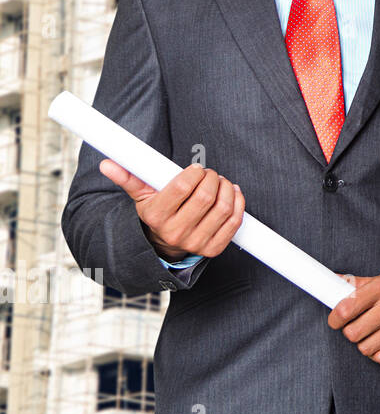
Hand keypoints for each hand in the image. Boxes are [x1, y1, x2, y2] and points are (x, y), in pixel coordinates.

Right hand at [100, 159, 243, 262]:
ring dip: (227, 189)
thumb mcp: (142, 195)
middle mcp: (175, 232)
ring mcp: (195, 243)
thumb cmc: (157, 212)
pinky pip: (234, 222)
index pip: (181, 187)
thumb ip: (128, 177)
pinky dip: (238, 204)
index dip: (194, 173)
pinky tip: (233, 193)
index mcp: (156, 216)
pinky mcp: (213, 249)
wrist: (165, 244)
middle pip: (205, 197)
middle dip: (212, 179)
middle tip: (210, 174)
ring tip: (221, 182)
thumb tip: (106, 164)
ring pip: (223, 208)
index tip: (197, 169)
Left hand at [327, 268, 379, 363]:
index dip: (335, 318)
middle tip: (355, 326)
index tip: (336, 319)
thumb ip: (359, 283)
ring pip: (365, 348)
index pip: (346, 309)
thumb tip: (333, 282)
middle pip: (353, 333)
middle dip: (350, 331)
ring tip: (371, 334)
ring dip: (364, 343)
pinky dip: (378, 353)